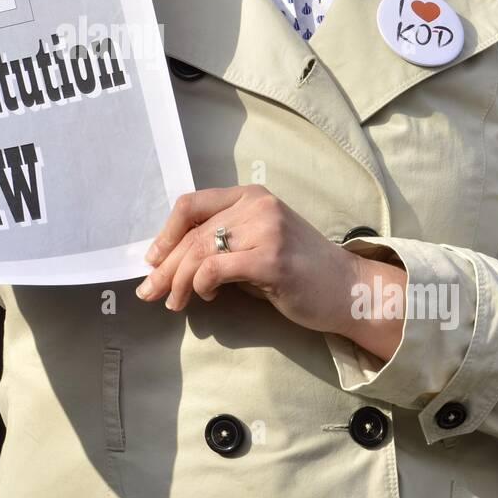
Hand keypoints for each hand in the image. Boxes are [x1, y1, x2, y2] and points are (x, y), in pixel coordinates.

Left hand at [136, 186, 406, 357]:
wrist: (347, 289)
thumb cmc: (299, 271)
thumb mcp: (257, 244)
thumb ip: (222, 243)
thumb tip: (172, 261)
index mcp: (250, 195)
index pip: (192, 203)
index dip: (166, 232)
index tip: (153, 259)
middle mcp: (257, 205)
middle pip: (193, 232)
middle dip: (165, 266)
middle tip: (149, 291)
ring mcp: (267, 229)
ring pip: (200, 250)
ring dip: (179, 280)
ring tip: (173, 302)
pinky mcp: (272, 258)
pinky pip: (217, 267)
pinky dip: (201, 283)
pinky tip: (203, 296)